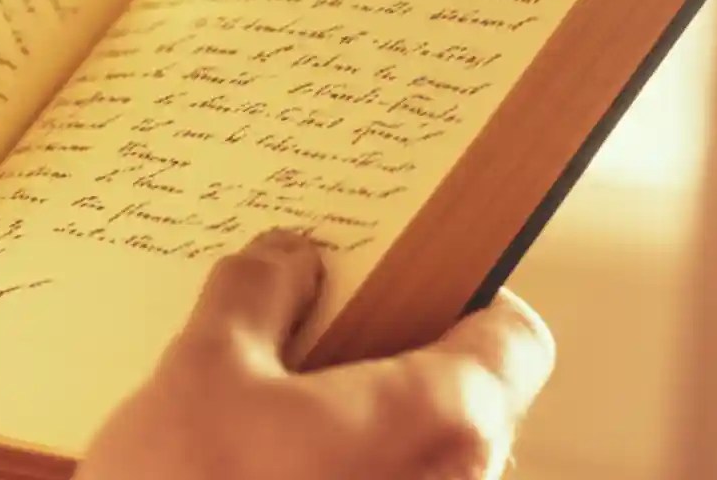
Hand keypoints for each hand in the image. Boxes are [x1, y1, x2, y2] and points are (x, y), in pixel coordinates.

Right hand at [76, 230, 555, 479]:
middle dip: (386, 355)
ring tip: (266, 399)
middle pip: (461, 397)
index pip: (513, 337)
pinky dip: (339, 472)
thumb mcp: (202, 368)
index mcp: (441, 421)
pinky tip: (258, 463)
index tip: (396, 280)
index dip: (461, 295)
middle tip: (307, 327)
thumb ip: (256, 292)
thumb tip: (284, 258)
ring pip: (417, 455)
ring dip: (357, 421)